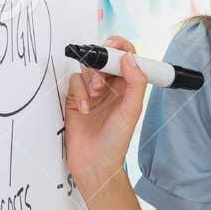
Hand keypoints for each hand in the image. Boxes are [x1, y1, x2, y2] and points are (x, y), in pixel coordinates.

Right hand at [63, 34, 148, 197]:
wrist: (94, 162)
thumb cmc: (116, 141)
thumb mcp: (132, 110)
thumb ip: (135, 82)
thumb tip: (129, 57)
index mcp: (129, 86)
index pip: (127, 56)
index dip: (120, 47)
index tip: (113, 48)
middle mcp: (112, 86)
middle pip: (105, 57)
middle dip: (102, 63)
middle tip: (102, 78)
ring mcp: (93, 91)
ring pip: (88, 67)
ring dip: (91, 78)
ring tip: (96, 95)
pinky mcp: (76, 97)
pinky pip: (75, 80)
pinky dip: (79, 91)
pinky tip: (85, 108)